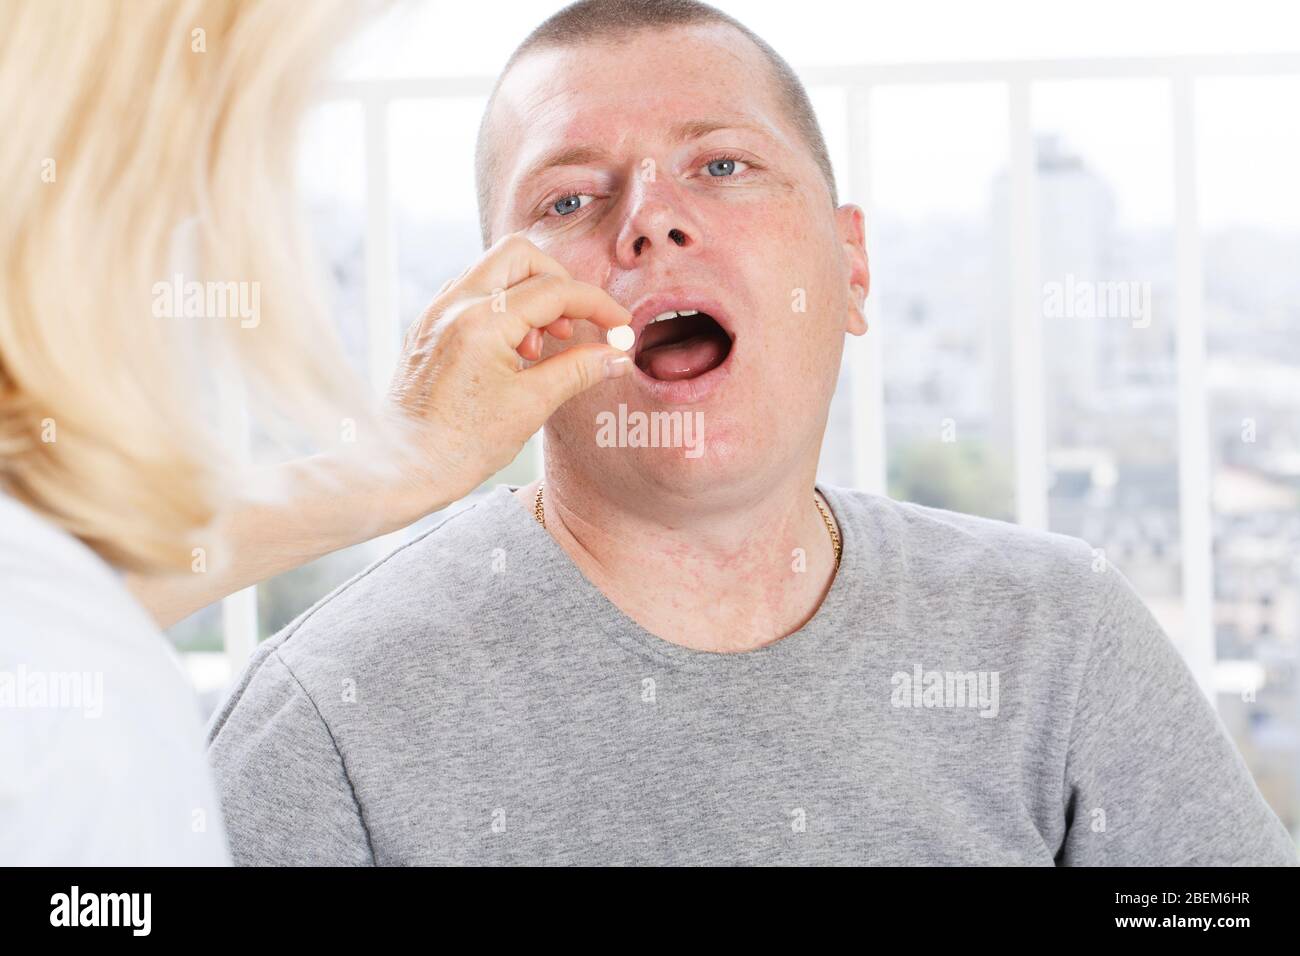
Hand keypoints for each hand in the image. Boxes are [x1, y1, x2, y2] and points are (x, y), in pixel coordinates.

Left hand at [384, 232, 631, 514]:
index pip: (555, 291)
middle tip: (574, 324)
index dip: (596, 305)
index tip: (618, 325)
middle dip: (558, 282)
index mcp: (482, 322)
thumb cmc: (460, 444)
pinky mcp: (429, 325)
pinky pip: (474, 292)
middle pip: (521, 255)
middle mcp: (455, 304)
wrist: (403, 466)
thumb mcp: (531, 406)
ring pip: (495, 270)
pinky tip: (513, 350)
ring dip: (530, 294)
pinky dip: (504, 307)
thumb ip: (578, 370)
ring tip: (540, 348)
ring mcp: (437, 311)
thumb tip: (615, 355)